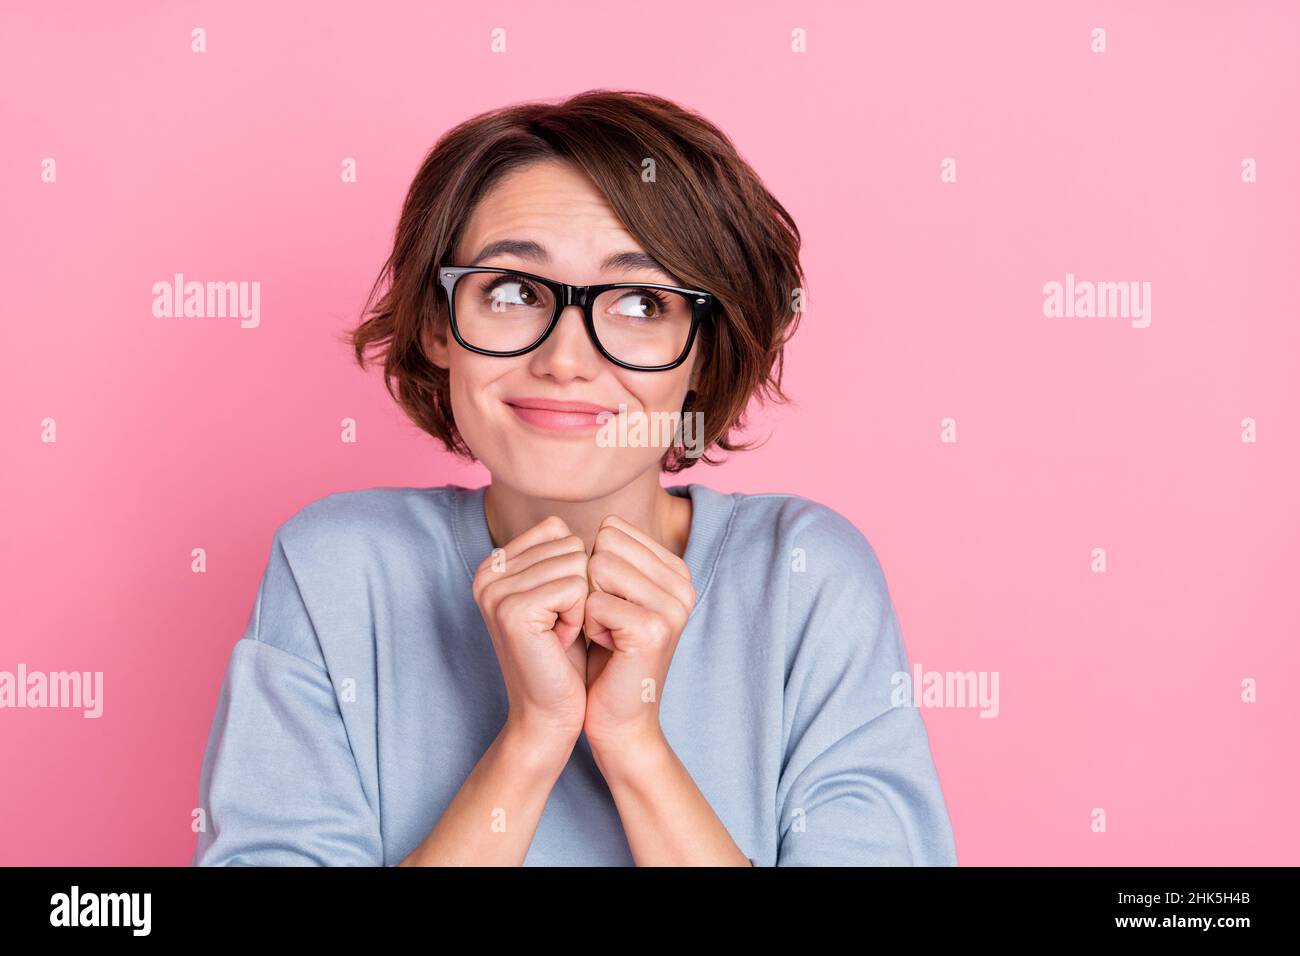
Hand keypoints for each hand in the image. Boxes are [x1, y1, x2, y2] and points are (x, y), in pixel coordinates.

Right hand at [471, 515, 589, 756]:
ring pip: (576, 563)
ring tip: (559, 634)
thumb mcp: (561, 595)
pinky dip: (580, 616)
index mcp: (493, 563)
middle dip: (579, 587)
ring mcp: (495, 590)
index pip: (558, 529)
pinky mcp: (513, 610)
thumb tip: (603, 523)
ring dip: (581, 603)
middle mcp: (486, 572)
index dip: (574, 570)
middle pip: (569, 544)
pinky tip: (560, 642)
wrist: (549, 713)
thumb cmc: (562, 655)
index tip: (557, 608)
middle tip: (559, 626)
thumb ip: (562, 554)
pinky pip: (576, 586)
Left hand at [581, 515, 695, 754]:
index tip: (610, 604)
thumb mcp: (614, 594)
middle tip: (607, 623)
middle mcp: (683, 583)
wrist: (618, 718)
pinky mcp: (654, 629)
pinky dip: (588, 629)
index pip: (612, 528)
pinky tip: (609, 650)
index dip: (594, 567)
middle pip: (603, 546)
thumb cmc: (608, 655)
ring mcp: (673, 606)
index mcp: (677, 569)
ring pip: (597, 569)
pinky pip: (593, 604)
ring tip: (608, 635)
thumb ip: (615, 554)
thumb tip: (605, 522)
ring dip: (588, 606)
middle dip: (590, 585)